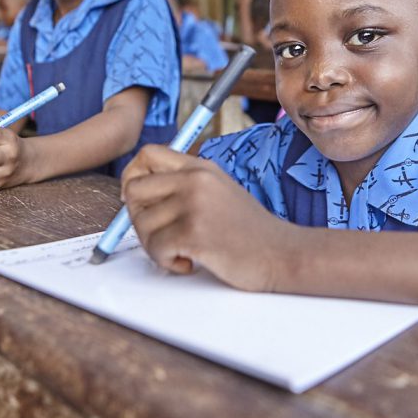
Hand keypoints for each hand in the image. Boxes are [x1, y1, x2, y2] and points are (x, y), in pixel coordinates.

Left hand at [121, 145, 294, 291]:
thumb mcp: (220, 192)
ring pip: (142, 225)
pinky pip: (155, 248)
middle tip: (162, 235)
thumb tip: (135, 193)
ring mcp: (195, 204)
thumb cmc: (251, 233)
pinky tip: (191, 262)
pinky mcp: (194, 233)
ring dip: (156, 247)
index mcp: (201, 168)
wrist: (284, 255)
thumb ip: (184, 187)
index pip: (146, 154)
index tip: (143, 203)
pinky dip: (168, 263)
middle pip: (133, 189)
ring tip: (184, 252)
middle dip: (139, 219)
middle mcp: (196, 180)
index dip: (133, 178)